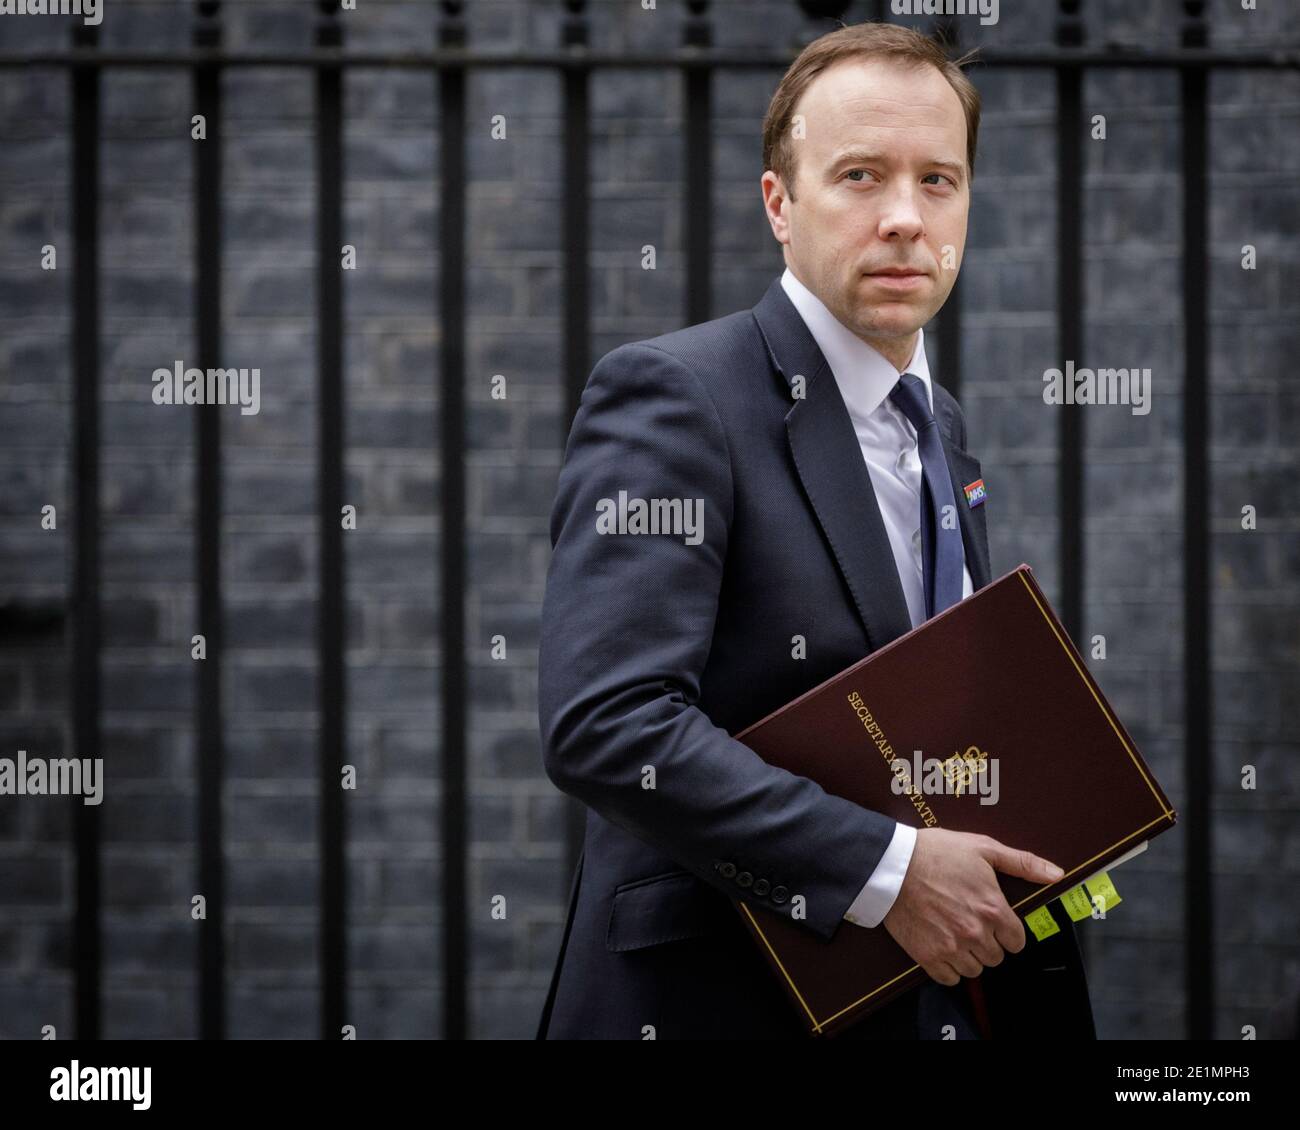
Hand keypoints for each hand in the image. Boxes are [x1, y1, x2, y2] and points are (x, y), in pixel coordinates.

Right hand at [881, 828, 1063, 986]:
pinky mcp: (928, 956)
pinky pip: (950, 978)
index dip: (1006, 931)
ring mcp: (951, 947)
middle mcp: (976, 932)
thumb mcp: (983, 847)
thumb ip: (1023, 862)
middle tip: (970, 922)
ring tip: (954, 932)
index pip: (1017, 942)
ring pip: (975, 969)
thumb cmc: (936, 852)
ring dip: (969, 956)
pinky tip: (941, 946)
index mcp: (993, 909)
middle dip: (987, 942)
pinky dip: (948, 968)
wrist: (892, 864)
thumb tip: (1056, 874)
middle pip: (996, 957)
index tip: (993, 921)